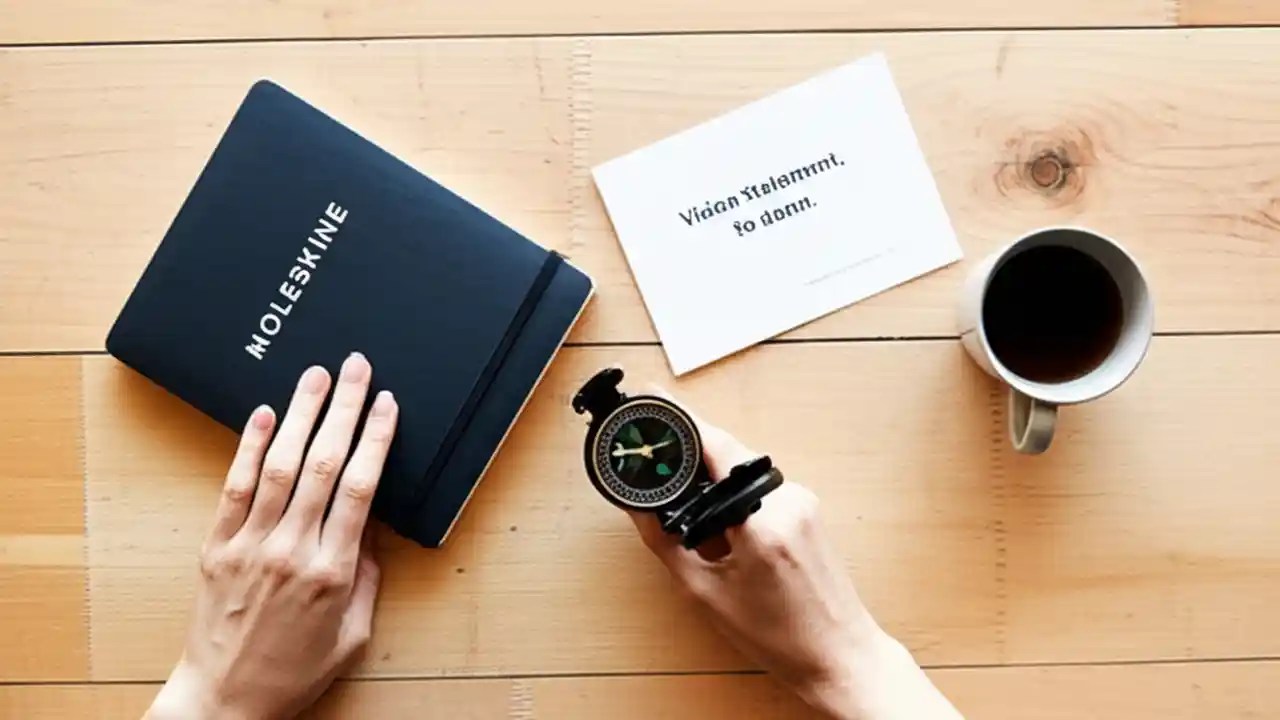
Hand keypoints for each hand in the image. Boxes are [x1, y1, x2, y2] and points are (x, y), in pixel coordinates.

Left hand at [146, 353, 399, 719]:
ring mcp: (250, 545)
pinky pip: (235, 488)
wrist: (225, 702)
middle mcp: (291, 550)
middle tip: (357, 368)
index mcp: (332, 571)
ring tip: (316, 376)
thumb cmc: (293, 674)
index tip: (386, 405)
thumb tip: (371, 527)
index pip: (359, 488)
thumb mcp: (353, 635)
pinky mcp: (217, 548)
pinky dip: (250, 448)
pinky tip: (263, 415)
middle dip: (344, 408)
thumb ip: (368, 578)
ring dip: (300, 414)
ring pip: (280, 466)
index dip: (375, 439)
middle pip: (323, 463)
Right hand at [629, 393, 962, 719]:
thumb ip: (666, 542)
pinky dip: (737, 497)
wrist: (839, 655)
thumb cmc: (779, 636)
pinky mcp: (810, 508)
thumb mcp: (705, 594)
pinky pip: (762, 487)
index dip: (680, 422)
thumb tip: (638, 507)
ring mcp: (804, 501)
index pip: (714, 449)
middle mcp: (788, 501)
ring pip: (745, 470)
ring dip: (716, 481)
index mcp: (760, 522)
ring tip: (695, 515)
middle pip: (728, 454)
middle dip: (693, 456)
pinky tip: (725, 527)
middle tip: (660, 463)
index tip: (653, 401)